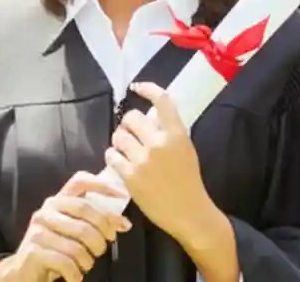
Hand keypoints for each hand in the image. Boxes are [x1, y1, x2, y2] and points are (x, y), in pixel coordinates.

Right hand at [0, 172, 131, 281]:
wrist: (24, 271)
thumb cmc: (55, 249)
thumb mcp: (74, 232)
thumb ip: (96, 223)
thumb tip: (124, 224)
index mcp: (58, 201)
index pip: (79, 182)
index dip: (102, 185)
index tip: (122, 195)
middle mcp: (46, 210)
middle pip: (84, 211)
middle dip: (101, 231)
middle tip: (104, 247)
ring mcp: (38, 230)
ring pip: (77, 243)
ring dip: (88, 260)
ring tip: (86, 265)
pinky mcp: (33, 250)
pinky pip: (66, 262)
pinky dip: (76, 273)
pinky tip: (75, 276)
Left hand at [103, 82, 216, 245]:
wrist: (188, 212)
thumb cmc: (188, 180)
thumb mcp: (185, 149)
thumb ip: (169, 131)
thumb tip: (150, 115)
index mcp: (177, 134)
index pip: (161, 100)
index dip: (147, 88)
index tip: (136, 87)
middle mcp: (159, 143)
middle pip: (132, 117)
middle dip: (128, 124)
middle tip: (131, 134)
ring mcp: (143, 160)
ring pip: (118, 136)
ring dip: (119, 140)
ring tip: (125, 149)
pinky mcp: (130, 176)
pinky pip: (112, 155)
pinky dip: (113, 156)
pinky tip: (119, 161)